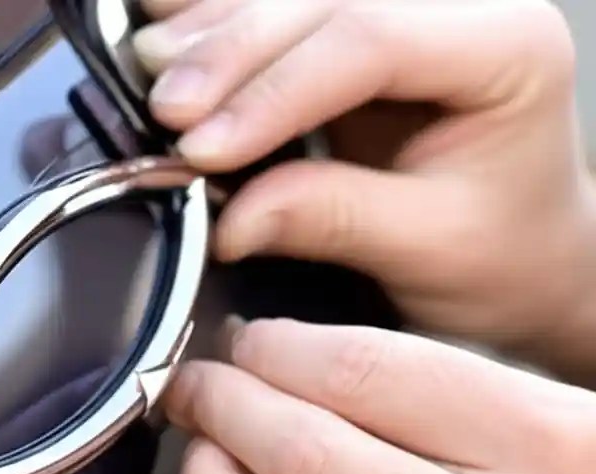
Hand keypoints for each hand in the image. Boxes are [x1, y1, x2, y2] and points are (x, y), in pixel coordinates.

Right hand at [133, 0, 595, 381]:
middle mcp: (457, 8)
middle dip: (229, 51)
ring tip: (148, 70)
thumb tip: (229, 215)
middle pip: (322, 0)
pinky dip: (212, 20)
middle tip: (165, 110)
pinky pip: (274, 9)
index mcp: (504, 48)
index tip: (203, 146)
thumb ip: (332, 218)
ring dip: (209, 27)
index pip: (373, 39)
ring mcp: (404, 11)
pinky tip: (164, 35)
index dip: (275, 88)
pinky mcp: (353, 30)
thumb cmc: (498, 255)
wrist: (517, 255)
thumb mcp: (428, 250)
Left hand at [164, 318, 595, 473]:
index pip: (360, 375)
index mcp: (548, 448)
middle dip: (224, 406)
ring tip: (205, 459)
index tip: (250, 343)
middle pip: (303, 458)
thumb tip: (284, 362)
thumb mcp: (561, 412)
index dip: (275, 347)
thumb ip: (435, 386)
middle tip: (201, 387)